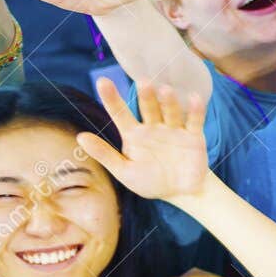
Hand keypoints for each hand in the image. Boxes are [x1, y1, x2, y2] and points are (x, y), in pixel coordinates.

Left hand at [75, 80, 213, 203]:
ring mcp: (174, 130)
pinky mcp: (194, 137)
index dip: (112, 98)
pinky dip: (195, 110)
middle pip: (148, 108)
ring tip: (165, 90)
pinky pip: (194, 121)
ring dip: (168, 101)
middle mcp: (153, 127)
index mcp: (133, 135)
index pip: (120, 113)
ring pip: (170, 111)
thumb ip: (105, 155)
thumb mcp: (124, 172)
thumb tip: (80, 137)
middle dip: (146, 95)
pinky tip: (194, 98)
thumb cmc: (151, 182)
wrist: (182, 194)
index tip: (103, 82)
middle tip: (143, 82)